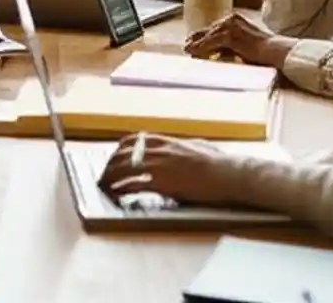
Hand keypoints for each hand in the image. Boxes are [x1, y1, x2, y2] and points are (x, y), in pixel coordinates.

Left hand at [97, 133, 236, 205]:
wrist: (229, 174)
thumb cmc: (220, 164)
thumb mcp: (200, 147)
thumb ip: (187, 147)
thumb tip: (189, 147)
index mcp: (168, 141)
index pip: (135, 139)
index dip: (121, 148)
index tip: (115, 156)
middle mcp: (159, 149)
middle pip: (124, 152)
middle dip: (110, 163)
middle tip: (105, 174)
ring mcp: (159, 164)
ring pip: (123, 166)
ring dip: (110, 176)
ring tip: (104, 185)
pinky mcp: (161, 181)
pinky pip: (133, 183)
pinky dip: (121, 188)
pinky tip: (116, 193)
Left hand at [184, 12, 294, 66]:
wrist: (275, 50)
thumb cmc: (265, 49)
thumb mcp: (246, 41)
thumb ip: (232, 42)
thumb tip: (219, 50)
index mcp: (236, 19)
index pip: (216, 26)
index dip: (204, 34)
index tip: (194, 39)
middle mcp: (232, 19)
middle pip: (209, 29)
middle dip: (197, 38)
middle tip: (186, 44)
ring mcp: (230, 26)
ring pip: (208, 36)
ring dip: (196, 44)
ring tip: (187, 50)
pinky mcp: (230, 36)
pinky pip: (210, 43)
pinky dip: (200, 48)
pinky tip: (193, 53)